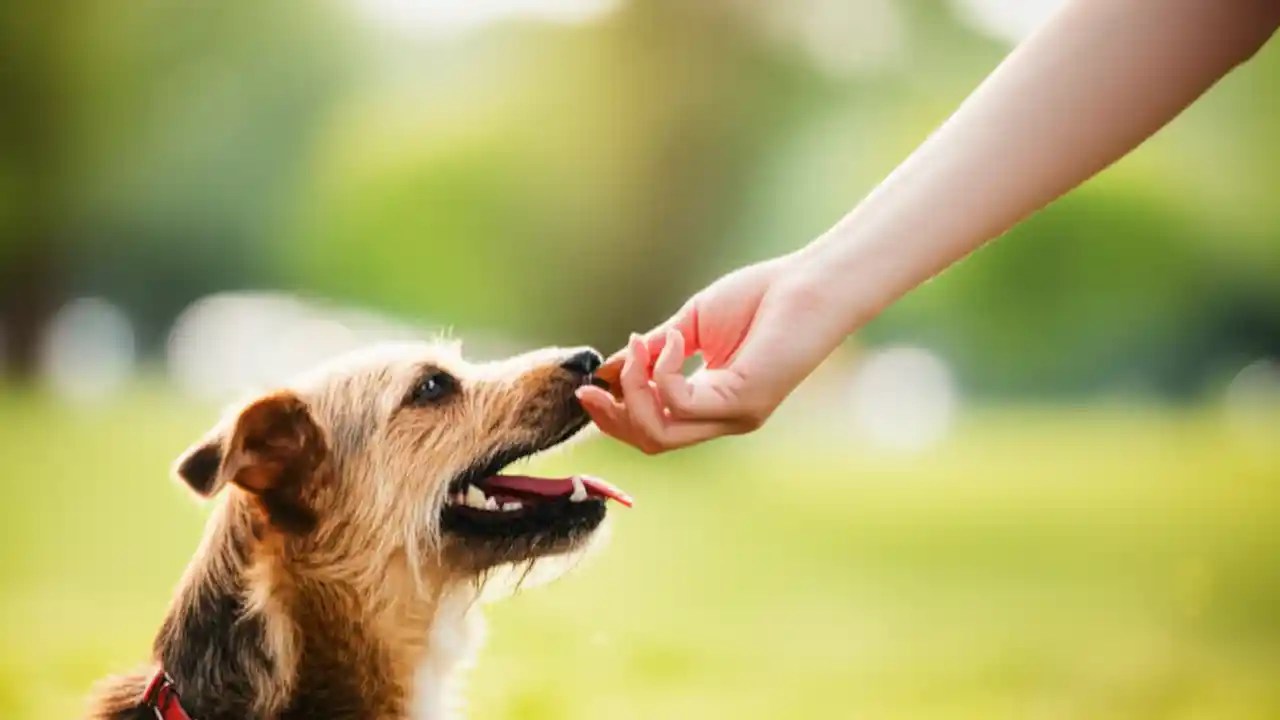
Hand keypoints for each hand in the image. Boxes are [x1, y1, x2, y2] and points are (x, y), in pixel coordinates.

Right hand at [576, 252, 852, 452]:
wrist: (811, 285)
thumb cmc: (759, 297)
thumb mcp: (689, 326)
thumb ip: (653, 352)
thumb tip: (607, 368)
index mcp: (711, 403)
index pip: (654, 430)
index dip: (616, 415)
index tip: (589, 386)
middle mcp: (723, 419)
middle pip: (651, 441)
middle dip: (613, 417)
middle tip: (590, 387)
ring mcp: (734, 416)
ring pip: (659, 433)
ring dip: (633, 389)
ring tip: (638, 347)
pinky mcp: (742, 403)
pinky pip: (679, 401)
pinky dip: (662, 371)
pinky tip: (672, 340)